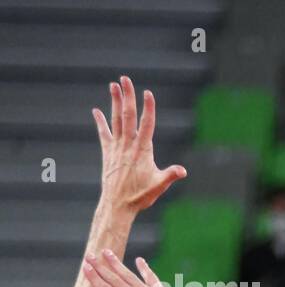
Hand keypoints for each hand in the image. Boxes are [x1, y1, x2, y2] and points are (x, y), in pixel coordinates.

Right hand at [82, 252, 193, 286]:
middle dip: (100, 267)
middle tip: (89, 255)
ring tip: (107, 253)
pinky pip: (151, 278)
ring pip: (129, 275)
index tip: (85, 267)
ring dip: (117, 264)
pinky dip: (145, 268)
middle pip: (114, 279)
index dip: (94, 278)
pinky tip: (139, 260)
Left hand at [94, 75, 186, 212]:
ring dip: (115, 102)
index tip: (148, 93)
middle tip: (125, 79)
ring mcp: (116, 148)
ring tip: (114, 86)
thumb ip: (171, 175)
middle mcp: (128, 145)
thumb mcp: (159, 186)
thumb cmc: (140, 196)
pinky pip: (104, 133)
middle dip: (127, 97)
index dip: (148, 108)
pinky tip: (97, 111)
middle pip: (128, 116)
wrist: (117, 205)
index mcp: (142, 150)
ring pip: (116, 120)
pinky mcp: (108, 153)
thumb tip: (183, 171)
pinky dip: (101, 122)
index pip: (147, 124)